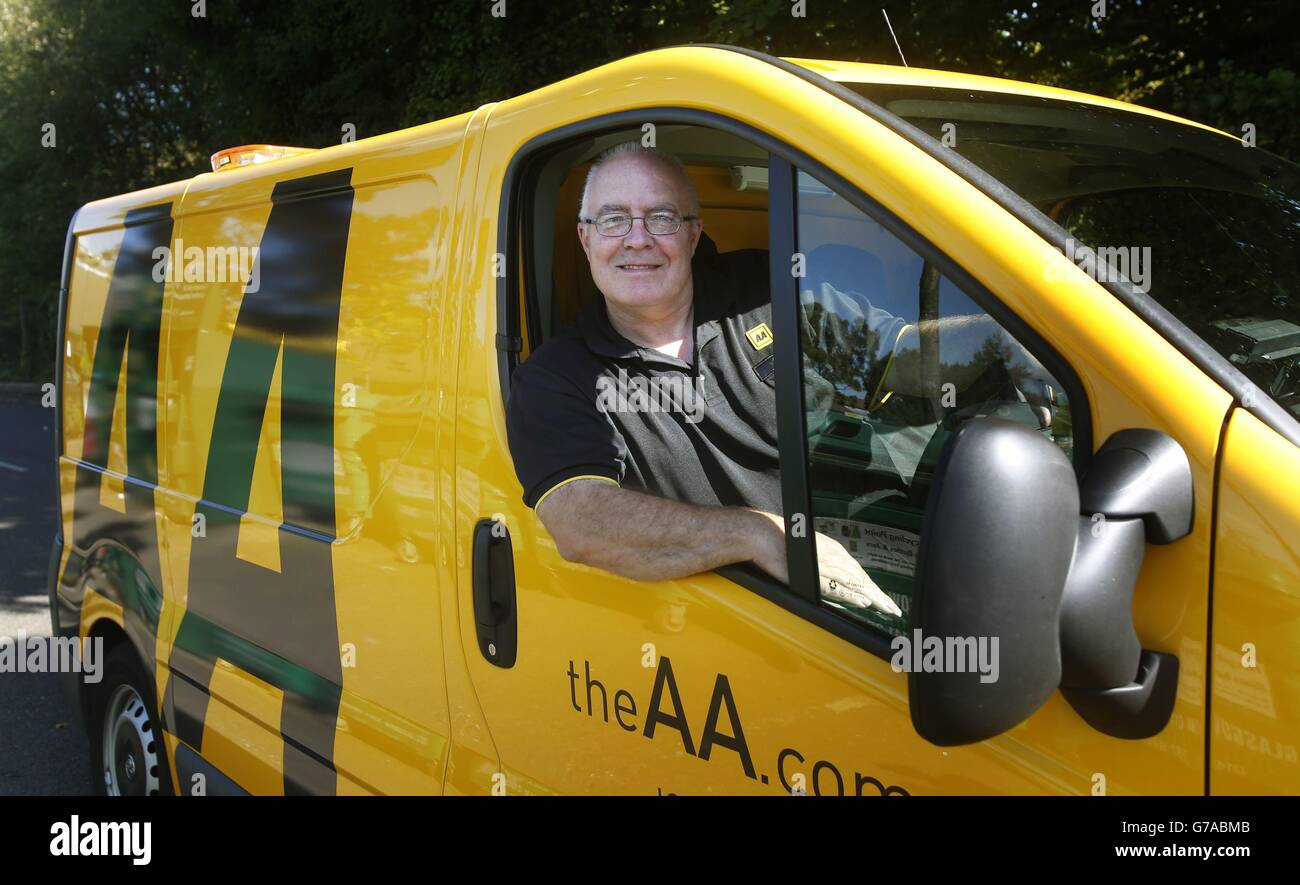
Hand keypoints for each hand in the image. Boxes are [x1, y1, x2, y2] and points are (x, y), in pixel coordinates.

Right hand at [747, 510, 902, 616]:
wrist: (763, 534)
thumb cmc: (780, 542)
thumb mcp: (807, 555)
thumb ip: (821, 566)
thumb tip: (833, 579)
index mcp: (833, 552)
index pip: (858, 574)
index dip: (872, 588)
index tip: (884, 601)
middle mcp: (834, 557)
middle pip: (862, 579)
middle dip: (880, 596)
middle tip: (895, 610)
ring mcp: (826, 564)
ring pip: (856, 583)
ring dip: (873, 597)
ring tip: (888, 610)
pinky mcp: (815, 572)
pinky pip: (838, 586)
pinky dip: (852, 595)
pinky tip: (864, 602)